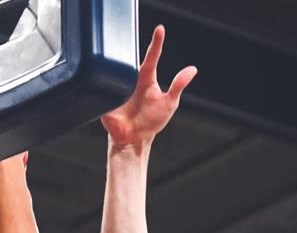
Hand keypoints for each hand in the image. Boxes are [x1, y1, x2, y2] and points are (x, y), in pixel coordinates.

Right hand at [102, 26, 195, 147]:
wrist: (132, 140)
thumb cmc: (151, 121)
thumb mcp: (169, 104)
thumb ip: (178, 85)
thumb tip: (193, 69)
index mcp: (145, 79)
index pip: (152, 57)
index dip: (156, 43)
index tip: (160, 29)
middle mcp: (130, 80)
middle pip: (128, 59)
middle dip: (129, 49)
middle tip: (134, 44)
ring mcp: (116, 88)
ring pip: (114, 71)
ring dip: (117, 67)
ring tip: (122, 69)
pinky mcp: (105, 100)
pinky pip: (103, 90)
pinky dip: (104, 87)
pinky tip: (107, 84)